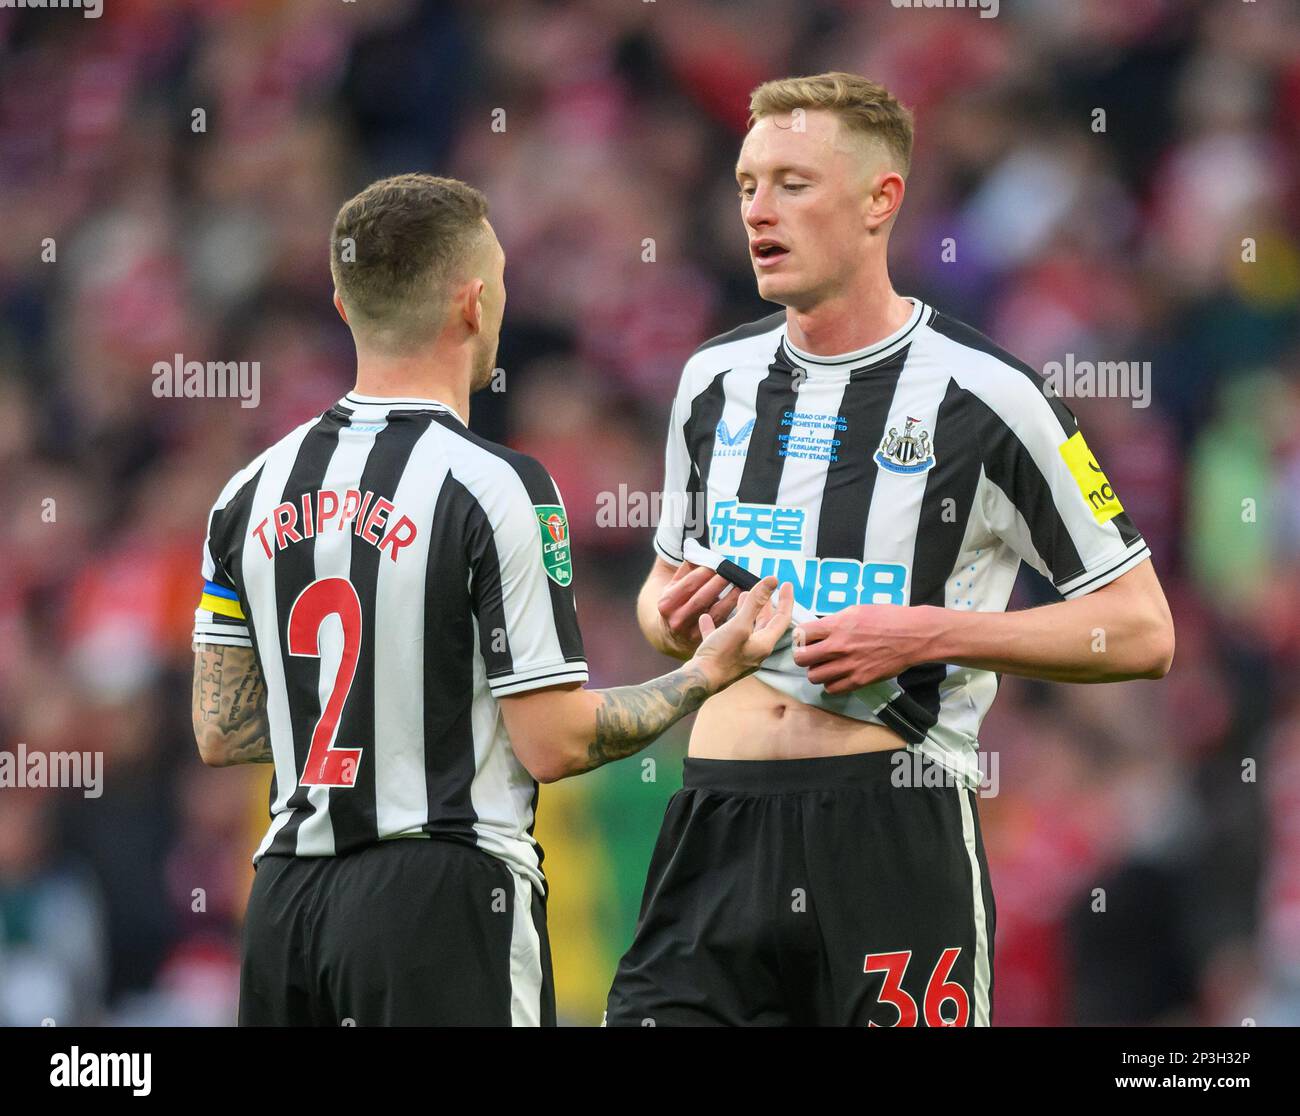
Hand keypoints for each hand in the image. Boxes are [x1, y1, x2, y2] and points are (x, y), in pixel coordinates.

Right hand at [655, 560, 744, 655]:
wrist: (668, 634)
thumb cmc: (675, 602)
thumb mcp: (671, 585)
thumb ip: (684, 567)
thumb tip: (695, 545)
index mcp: (665, 603)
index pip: (688, 584)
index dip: (704, 572)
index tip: (717, 563)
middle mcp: (676, 619)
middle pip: (701, 598)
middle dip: (718, 583)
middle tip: (732, 571)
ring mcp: (690, 632)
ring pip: (714, 612)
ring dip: (730, 597)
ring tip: (741, 584)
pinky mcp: (704, 640)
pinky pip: (722, 623)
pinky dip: (733, 611)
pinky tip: (743, 600)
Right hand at [690, 576, 792, 689]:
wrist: (698, 681)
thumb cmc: (721, 655)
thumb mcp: (739, 624)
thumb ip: (755, 602)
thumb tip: (772, 580)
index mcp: (764, 644)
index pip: (782, 618)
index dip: (786, 600)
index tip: (787, 584)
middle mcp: (755, 651)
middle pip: (765, 625)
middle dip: (765, 606)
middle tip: (765, 590)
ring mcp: (738, 656)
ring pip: (745, 630)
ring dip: (744, 613)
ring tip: (740, 597)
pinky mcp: (722, 658)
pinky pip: (722, 638)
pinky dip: (718, 626)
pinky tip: (706, 617)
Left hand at [792, 604, 941, 693]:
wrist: (913, 635)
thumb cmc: (888, 618)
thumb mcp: (857, 610)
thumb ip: (835, 621)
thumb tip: (820, 630)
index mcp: (837, 625)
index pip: (801, 634)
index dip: (801, 637)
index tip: (806, 639)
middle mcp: (838, 646)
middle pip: (802, 659)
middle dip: (803, 656)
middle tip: (811, 655)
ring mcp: (848, 666)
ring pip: (814, 676)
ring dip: (816, 672)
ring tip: (825, 667)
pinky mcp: (859, 681)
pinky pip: (832, 689)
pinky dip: (831, 684)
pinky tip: (838, 676)